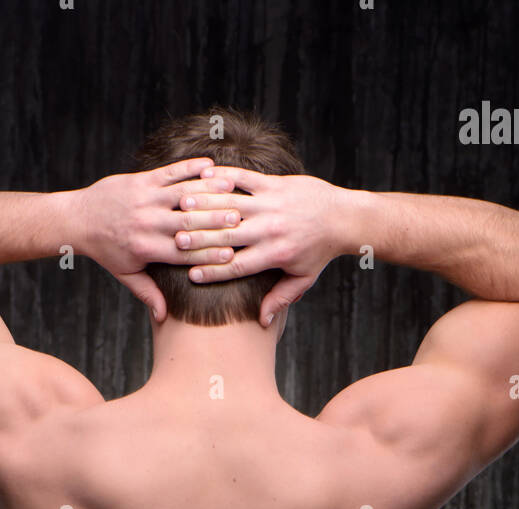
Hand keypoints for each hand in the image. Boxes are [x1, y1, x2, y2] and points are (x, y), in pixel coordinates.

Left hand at [73, 159, 244, 319]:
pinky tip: (210, 165)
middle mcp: (147, 223)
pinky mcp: (142, 180)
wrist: (80, 218)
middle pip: (188, 223)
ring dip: (209, 192)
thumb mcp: (126, 274)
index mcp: (147, 248)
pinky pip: (170, 172)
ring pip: (183, 194)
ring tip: (233, 190)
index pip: (184, 253)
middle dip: (215, 222)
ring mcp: (145, 199)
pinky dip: (191, 168)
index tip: (232, 255)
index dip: (208, 254)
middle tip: (240, 220)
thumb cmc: (106, 250)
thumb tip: (164, 317)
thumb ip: (147, 293)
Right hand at [172, 167, 353, 323]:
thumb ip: (280, 299)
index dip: (212, 272)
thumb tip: (261, 322)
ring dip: (205, 204)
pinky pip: (244, 179)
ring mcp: (271, 204)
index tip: (191, 276)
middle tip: (176, 240)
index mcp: (274, 255)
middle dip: (201, 238)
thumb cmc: (319, 252)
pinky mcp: (274, 184)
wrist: (342, 217)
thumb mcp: (302, 279)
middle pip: (228, 236)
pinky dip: (223, 176)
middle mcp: (270, 229)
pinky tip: (203, 176)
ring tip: (181, 206)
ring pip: (230, 204)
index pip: (236, 266)